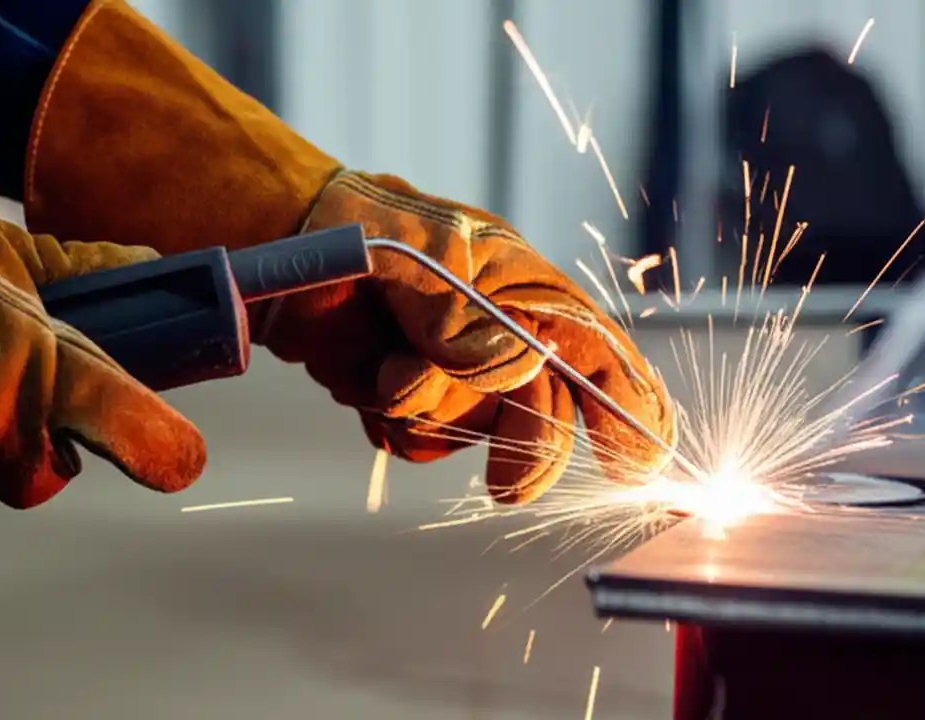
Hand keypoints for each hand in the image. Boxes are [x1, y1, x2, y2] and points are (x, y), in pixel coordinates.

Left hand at [11, 0, 673, 503]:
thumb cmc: (357, 224)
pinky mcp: (406, 399)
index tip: (645, 462)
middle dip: (528, 447)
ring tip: (388, 369)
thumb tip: (509, 365)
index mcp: (524, 290)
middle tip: (507, 485)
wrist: (279, 248)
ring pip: (474, 432)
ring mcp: (452, 372)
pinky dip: (396, 428)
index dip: (631, 407)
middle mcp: (498, 336)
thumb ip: (461, 313)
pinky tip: (371, 388)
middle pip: (547, 413)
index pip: (599, 352)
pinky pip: (419, 442)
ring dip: (430, 414)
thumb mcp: (417, 250)